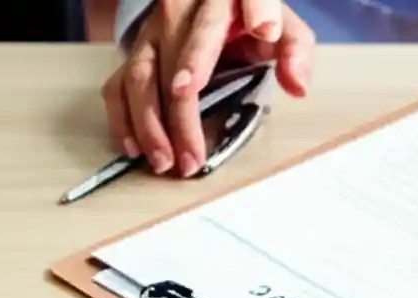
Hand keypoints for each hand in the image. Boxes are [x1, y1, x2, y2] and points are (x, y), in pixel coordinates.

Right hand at [101, 0, 315, 177]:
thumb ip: (295, 50)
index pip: (208, 27)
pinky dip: (123, 117)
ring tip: (164, 162)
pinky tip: (134, 148)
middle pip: (171, 65)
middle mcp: (178, 11)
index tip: (187, 88)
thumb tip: (298, 87)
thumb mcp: (284, 29)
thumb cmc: (252, 21)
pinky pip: (120, 84)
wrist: (215, 3)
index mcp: (220, 0)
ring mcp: (153, 31)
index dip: (195, 58)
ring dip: (148, 124)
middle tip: (190, 159)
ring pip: (139, 76)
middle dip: (178, 116)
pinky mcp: (137, 51)